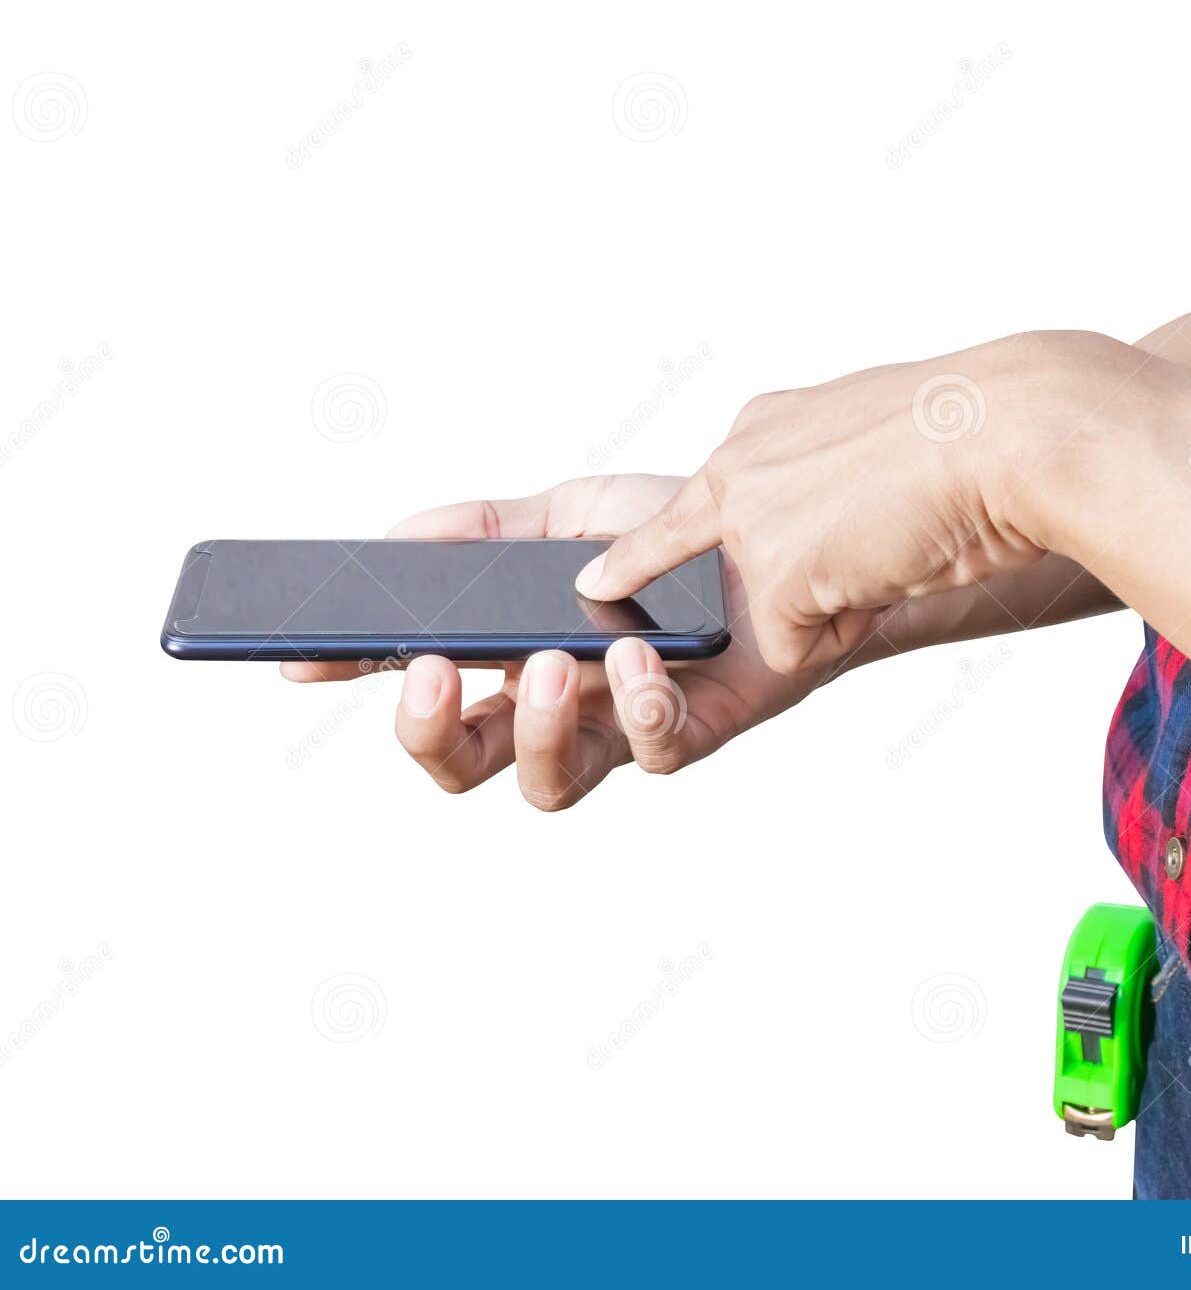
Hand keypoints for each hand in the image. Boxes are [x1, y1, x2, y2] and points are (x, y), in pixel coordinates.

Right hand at [281, 475, 827, 807]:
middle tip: (435, 669)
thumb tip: (393, 542)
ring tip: (552, 663)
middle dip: (431, 731)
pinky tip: (639, 659)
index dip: (358, 677)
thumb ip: (484, 530)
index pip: (422, 683)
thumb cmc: (678, 536)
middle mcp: (561, 703)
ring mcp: (623, 723)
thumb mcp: (572, 513)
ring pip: (549, 782)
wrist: (783, 537)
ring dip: (534, 729)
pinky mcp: (692, 728)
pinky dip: (638, 707)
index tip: (302, 656)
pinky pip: (653, 752)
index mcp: (516, 653)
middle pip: (466, 762)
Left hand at [575, 333, 1106, 673]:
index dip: (650, 548)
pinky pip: (798, 645)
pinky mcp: (775, 572)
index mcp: (769, 425)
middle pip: (736, 562)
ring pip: (775, 611)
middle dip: (789, 579)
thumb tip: (823, 536)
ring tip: (895, 542)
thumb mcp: (876, 437)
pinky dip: (848, 626)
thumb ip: (825, 475)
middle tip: (864, 542)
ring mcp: (751, 517)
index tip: (597, 578)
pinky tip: (891, 569)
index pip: (703, 495)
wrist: (1012, 429)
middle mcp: (744, 462)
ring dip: (837, 599)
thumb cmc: (981, 431)